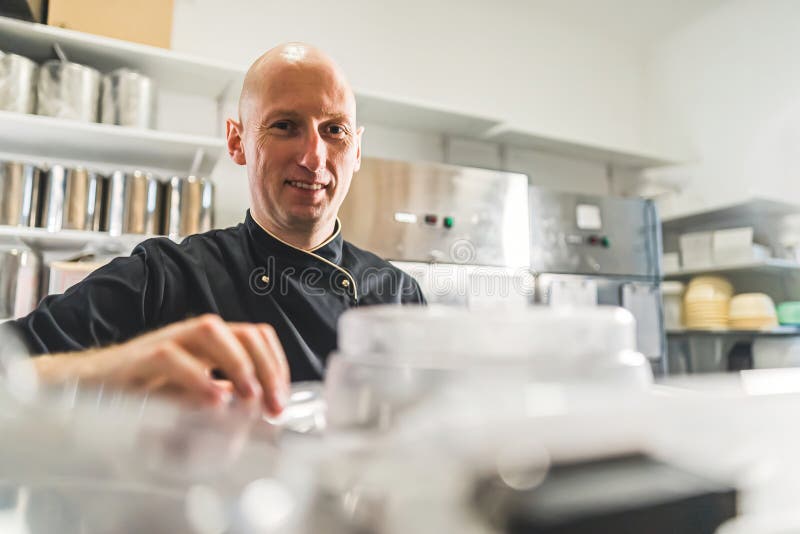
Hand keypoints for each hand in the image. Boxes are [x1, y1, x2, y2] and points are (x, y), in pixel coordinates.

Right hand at [33, 314, 290, 414]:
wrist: (89, 387)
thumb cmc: (144, 391)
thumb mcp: (194, 396)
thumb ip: (224, 396)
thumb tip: (259, 410)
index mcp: (213, 343)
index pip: (258, 337)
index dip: (277, 365)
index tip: (281, 401)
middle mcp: (195, 335)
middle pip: (244, 332)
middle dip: (267, 367)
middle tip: (273, 405)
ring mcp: (168, 341)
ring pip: (211, 331)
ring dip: (238, 362)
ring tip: (250, 396)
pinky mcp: (141, 356)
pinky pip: (171, 357)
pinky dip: (197, 378)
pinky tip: (213, 400)